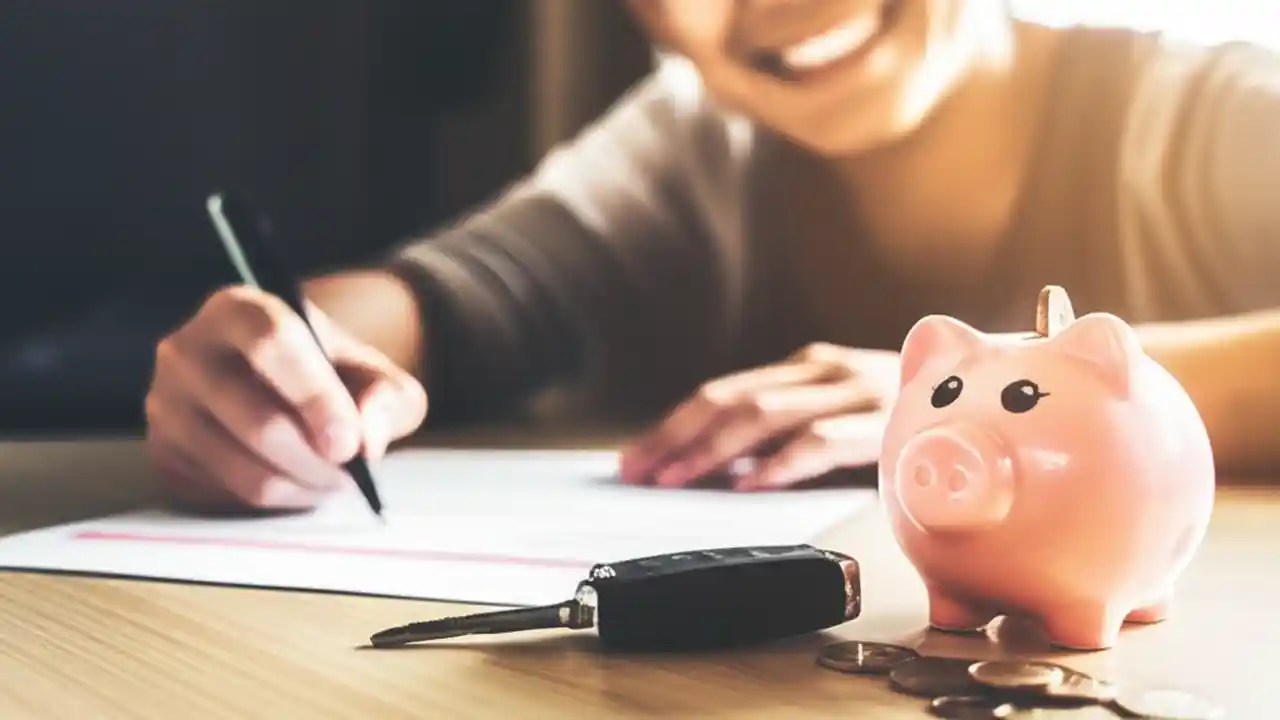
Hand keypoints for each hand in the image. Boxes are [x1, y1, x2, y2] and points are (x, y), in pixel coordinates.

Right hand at [145, 285, 427, 509]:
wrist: (285, 391)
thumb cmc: (333, 377)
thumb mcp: (376, 376)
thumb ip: (387, 398)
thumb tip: (368, 439)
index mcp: (239, 309)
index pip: (271, 341)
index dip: (315, 396)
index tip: (349, 443)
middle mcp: (187, 351)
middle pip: (257, 420)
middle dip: (318, 459)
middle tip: (352, 472)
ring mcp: (166, 406)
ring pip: (242, 468)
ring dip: (303, 485)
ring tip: (335, 479)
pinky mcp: (163, 454)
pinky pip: (225, 495)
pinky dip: (277, 500)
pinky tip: (298, 481)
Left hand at [618, 343, 899, 489]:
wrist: (999, 384)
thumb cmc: (910, 411)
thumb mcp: (843, 413)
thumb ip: (791, 433)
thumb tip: (722, 469)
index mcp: (805, 369)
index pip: (721, 394)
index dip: (671, 427)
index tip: (633, 461)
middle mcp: (823, 371)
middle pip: (732, 402)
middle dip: (678, 440)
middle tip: (641, 475)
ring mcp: (855, 391)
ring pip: (766, 417)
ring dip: (713, 452)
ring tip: (678, 480)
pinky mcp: (886, 419)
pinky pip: (825, 440)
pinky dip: (781, 462)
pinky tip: (751, 484)